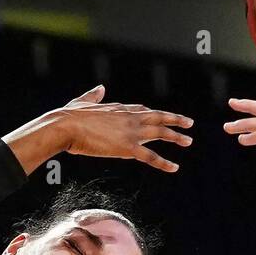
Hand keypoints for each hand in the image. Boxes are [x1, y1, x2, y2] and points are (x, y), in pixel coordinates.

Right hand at [4, 85, 192, 174]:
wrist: (66, 126)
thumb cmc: (68, 116)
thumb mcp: (82, 102)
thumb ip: (93, 95)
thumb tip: (100, 87)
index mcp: (118, 108)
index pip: (142, 110)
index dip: (154, 114)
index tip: (163, 116)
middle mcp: (129, 117)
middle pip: (158, 117)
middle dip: (175, 120)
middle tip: (189, 123)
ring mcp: (130, 132)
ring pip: (160, 134)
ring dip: (176, 137)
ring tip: (188, 141)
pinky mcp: (127, 147)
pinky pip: (150, 157)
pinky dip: (164, 162)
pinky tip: (174, 167)